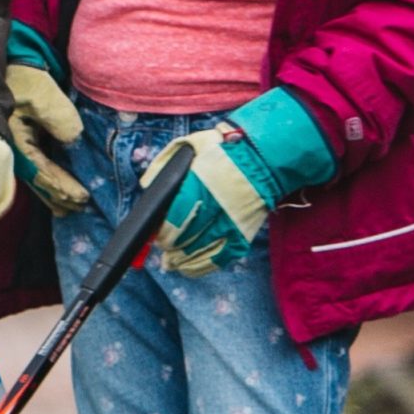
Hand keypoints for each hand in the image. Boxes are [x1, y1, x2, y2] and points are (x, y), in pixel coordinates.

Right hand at [7, 64, 88, 215]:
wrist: (9, 64)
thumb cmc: (21, 77)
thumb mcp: (40, 93)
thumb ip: (58, 117)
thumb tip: (73, 139)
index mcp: (15, 142)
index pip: (40, 171)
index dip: (60, 185)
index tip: (81, 196)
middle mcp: (14, 150)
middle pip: (37, 180)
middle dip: (58, 195)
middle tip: (80, 207)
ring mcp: (19, 147)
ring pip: (37, 177)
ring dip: (53, 192)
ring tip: (70, 207)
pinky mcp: (25, 141)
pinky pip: (37, 167)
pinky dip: (49, 180)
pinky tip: (57, 190)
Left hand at [140, 87, 336, 275]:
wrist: (266, 156)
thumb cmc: (224, 150)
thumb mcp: (190, 146)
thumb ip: (164, 165)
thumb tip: (147, 187)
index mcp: (201, 186)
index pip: (175, 222)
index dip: (162, 233)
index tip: (157, 234)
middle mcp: (217, 207)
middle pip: (185, 240)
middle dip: (169, 247)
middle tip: (163, 246)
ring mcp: (232, 223)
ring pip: (200, 253)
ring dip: (181, 261)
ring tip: (171, 261)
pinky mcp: (244, 234)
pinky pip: (220, 259)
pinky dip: (201, 267)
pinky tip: (188, 267)